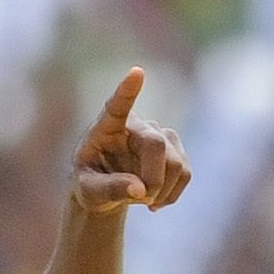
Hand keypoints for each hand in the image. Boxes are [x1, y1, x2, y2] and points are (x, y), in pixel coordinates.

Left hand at [70, 69, 189, 217]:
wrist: (105, 187)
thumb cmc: (90, 184)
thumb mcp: (88, 192)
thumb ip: (109, 189)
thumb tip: (140, 190)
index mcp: (106, 127)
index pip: (117, 105)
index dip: (127, 90)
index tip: (136, 73)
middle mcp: (135, 125)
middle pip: (156, 145)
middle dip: (154, 179)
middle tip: (143, 200)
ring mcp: (158, 133)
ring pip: (175, 162)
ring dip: (163, 191)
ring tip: (144, 201)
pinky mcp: (174, 148)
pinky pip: (185, 173)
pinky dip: (173, 193)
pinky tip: (156, 200)